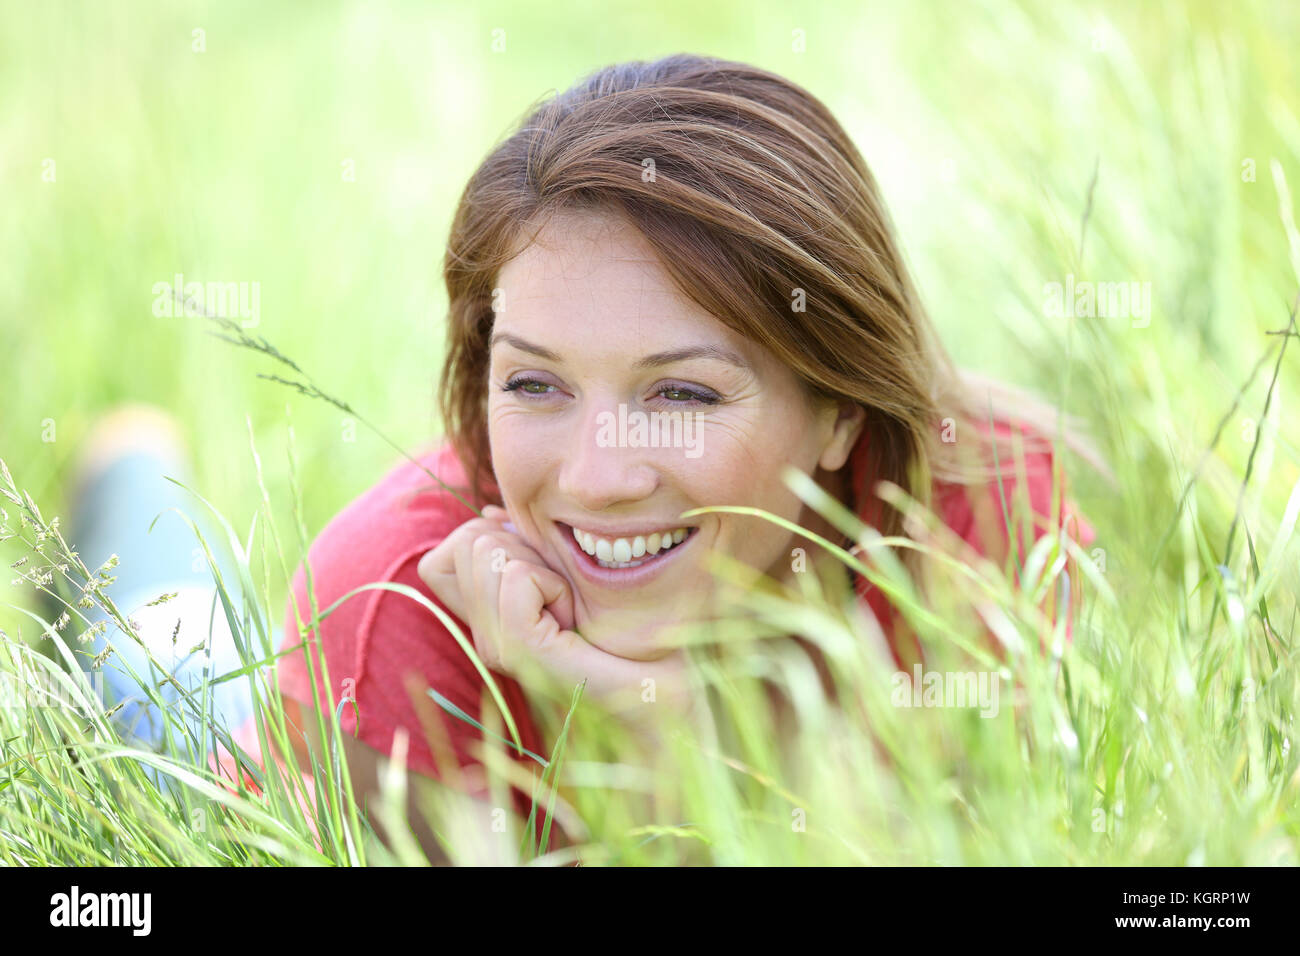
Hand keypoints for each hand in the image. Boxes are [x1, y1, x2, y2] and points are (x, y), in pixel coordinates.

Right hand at [416, 506, 694, 736]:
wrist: (665, 703)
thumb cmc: (635, 646)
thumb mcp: (572, 582)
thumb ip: (527, 551)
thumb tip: (491, 511)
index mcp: (489, 624)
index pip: (441, 559)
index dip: (487, 541)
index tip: (543, 571)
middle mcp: (485, 638)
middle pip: (469, 542)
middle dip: (525, 545)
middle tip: (565, 594)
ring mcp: (499, 647)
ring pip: (488, 550)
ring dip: (542, 563)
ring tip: (572, 607)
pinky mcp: (523, 649)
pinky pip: (516, 578)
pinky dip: (554, 583)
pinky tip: (577, 615)